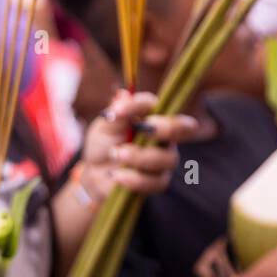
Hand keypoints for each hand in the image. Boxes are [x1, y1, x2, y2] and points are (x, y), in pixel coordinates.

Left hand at [80, 90, 199, 200]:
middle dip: (164, 128)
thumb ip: (115, 114)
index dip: (137, 106)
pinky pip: (155, 182)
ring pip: (166, 158)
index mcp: (152, 115)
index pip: (154, 104)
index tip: (116, 112)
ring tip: (116, 155)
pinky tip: (116, 175)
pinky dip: (134, 179)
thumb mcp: (104, 127)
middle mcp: (164, 135)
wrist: (95, 172)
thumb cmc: (104, 144)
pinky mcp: (158, 182)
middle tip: (140, 130)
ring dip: (140, 156)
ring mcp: (164, 159)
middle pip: (181, 128)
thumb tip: (123, 95)